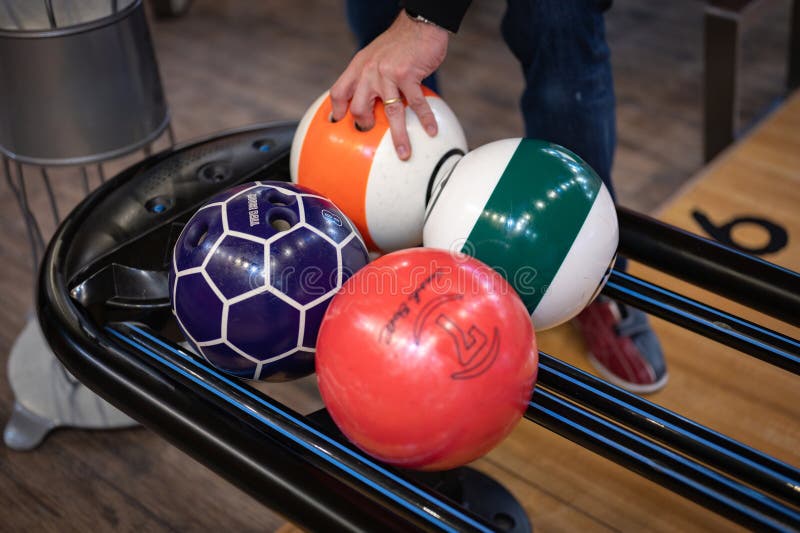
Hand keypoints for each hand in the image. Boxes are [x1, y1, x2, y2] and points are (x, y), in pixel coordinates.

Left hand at [330, 12, 449, 159]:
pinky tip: (431, 131)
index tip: (340, 126)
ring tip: (404, 153)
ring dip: (398, 136)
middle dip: (365, 127)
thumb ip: (369, 76)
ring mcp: (388, 74)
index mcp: (359, 67)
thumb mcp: (375, 56)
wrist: (420, 23)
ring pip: (390, 112)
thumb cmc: (401, 43)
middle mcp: (369, 71)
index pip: (338, 92)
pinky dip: (425, 119)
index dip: (337, 112)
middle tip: (375, 138)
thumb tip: (371, 100)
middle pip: (358, 108)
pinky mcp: (407, 75)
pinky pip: (416, 103)